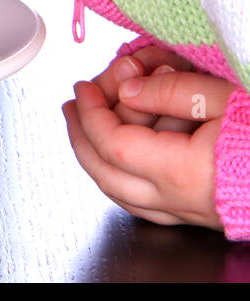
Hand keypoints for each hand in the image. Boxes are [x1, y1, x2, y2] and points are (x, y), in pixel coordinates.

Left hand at [62, 60, 236, 230]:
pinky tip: (122, 159)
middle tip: (73, 106)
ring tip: (87, 127)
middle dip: (80, 136)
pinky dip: (123, 179)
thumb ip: (171, 91)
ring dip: (96, 158)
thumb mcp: (227, 96)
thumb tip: (128, 87)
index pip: (110, 143)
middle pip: (104, 174)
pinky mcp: (203, 213)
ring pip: (121, 194)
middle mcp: (181, 199)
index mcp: (182, 171)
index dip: (90, 112)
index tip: (84, 88)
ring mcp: (191, 212)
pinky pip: (146, 204)